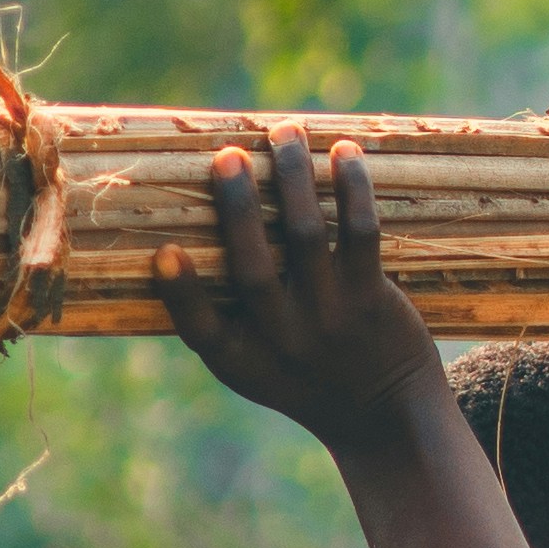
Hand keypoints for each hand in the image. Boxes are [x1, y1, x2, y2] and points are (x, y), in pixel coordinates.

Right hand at [158, 135, 444, 445]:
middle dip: (237, 207)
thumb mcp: (255, 368)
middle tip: (228, 154)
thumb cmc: (306, 377)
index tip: (163, 252)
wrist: (385, 416)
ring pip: (307, 236)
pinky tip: (344, 152)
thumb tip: (175, 240)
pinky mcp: (372, 299)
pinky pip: (361, 234)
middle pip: (252, 268)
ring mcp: (330, 318)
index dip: (179, 293)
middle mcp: (283, 339)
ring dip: (294, 178)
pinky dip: (352, 190)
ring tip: (285, 131)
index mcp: (242, 360)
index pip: (201, 329)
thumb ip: (220, 321)